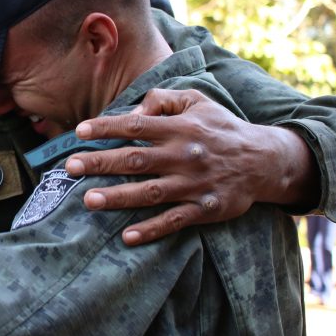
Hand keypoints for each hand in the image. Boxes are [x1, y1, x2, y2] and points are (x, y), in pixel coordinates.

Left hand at [65, 88, 317, 245]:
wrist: (264, 160)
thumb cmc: (222, 128)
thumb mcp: (197, 101)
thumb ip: (163, 99)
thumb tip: (134, 111)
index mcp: (181, 127)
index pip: (137, 125)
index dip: (107, 128)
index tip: (80, 132)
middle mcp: (184, 155)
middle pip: (136, 160)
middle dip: (101, 163)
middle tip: (71, 167)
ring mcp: (194, 184)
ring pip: (151, 193)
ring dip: (119, 197)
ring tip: (89, 200)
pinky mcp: (205, 209)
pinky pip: (174, 221)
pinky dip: (151, 229)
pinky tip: (127, 236)